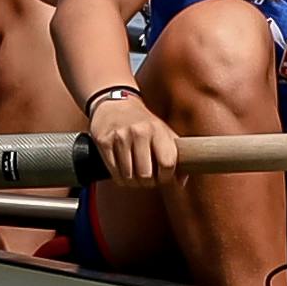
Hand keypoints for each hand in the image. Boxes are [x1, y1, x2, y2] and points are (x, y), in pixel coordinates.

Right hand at [83, 74, 177, 188]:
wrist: (115, 102)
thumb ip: (176, 154)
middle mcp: (139, 132)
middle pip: (146, 175)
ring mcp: (120, 137)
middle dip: (149, 183)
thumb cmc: (143, 122)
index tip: (163, 177)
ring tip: (136, 176)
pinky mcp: (104, 142)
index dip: (166, 177)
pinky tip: (124, 173)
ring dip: (134, 183)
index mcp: (157, 130)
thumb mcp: (163, 131)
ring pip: (129, 177)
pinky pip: (114, 174)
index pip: (167, 163)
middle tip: (149, 179)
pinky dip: (121, 179)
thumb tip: (182, 181)